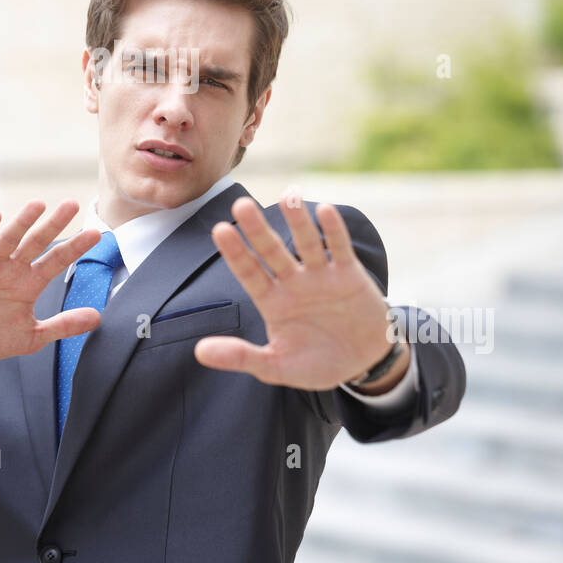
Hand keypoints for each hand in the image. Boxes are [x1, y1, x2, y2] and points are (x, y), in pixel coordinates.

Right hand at [0, 200, 103, 366]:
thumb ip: (63, 326)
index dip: (75, 246)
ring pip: (9, 239)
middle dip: (54, 224)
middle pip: (37, 241)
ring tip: (38, 205)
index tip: (97, 234)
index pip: (57, 260)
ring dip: (22, 221)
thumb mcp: (31, 336)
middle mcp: (13, 268)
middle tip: (72, 204)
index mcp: (30, 283)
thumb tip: (98, 318)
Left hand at [193, 197, 393, 389]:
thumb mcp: (277, 367)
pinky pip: (340, 249)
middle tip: (241, 204)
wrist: (364, 364)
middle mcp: (293, 282)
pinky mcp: (349, 275)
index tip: (220, 229)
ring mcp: (321, 276)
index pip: (248, 272)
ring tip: (288, 196)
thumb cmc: (317, 364)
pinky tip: (324, 210)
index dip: (235, 252)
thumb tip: (199, 352)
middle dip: (258, 229)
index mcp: (272, 301)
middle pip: (272, 251)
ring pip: (306, 243)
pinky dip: (334, 231)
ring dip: (297, 221)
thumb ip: (241, 357)